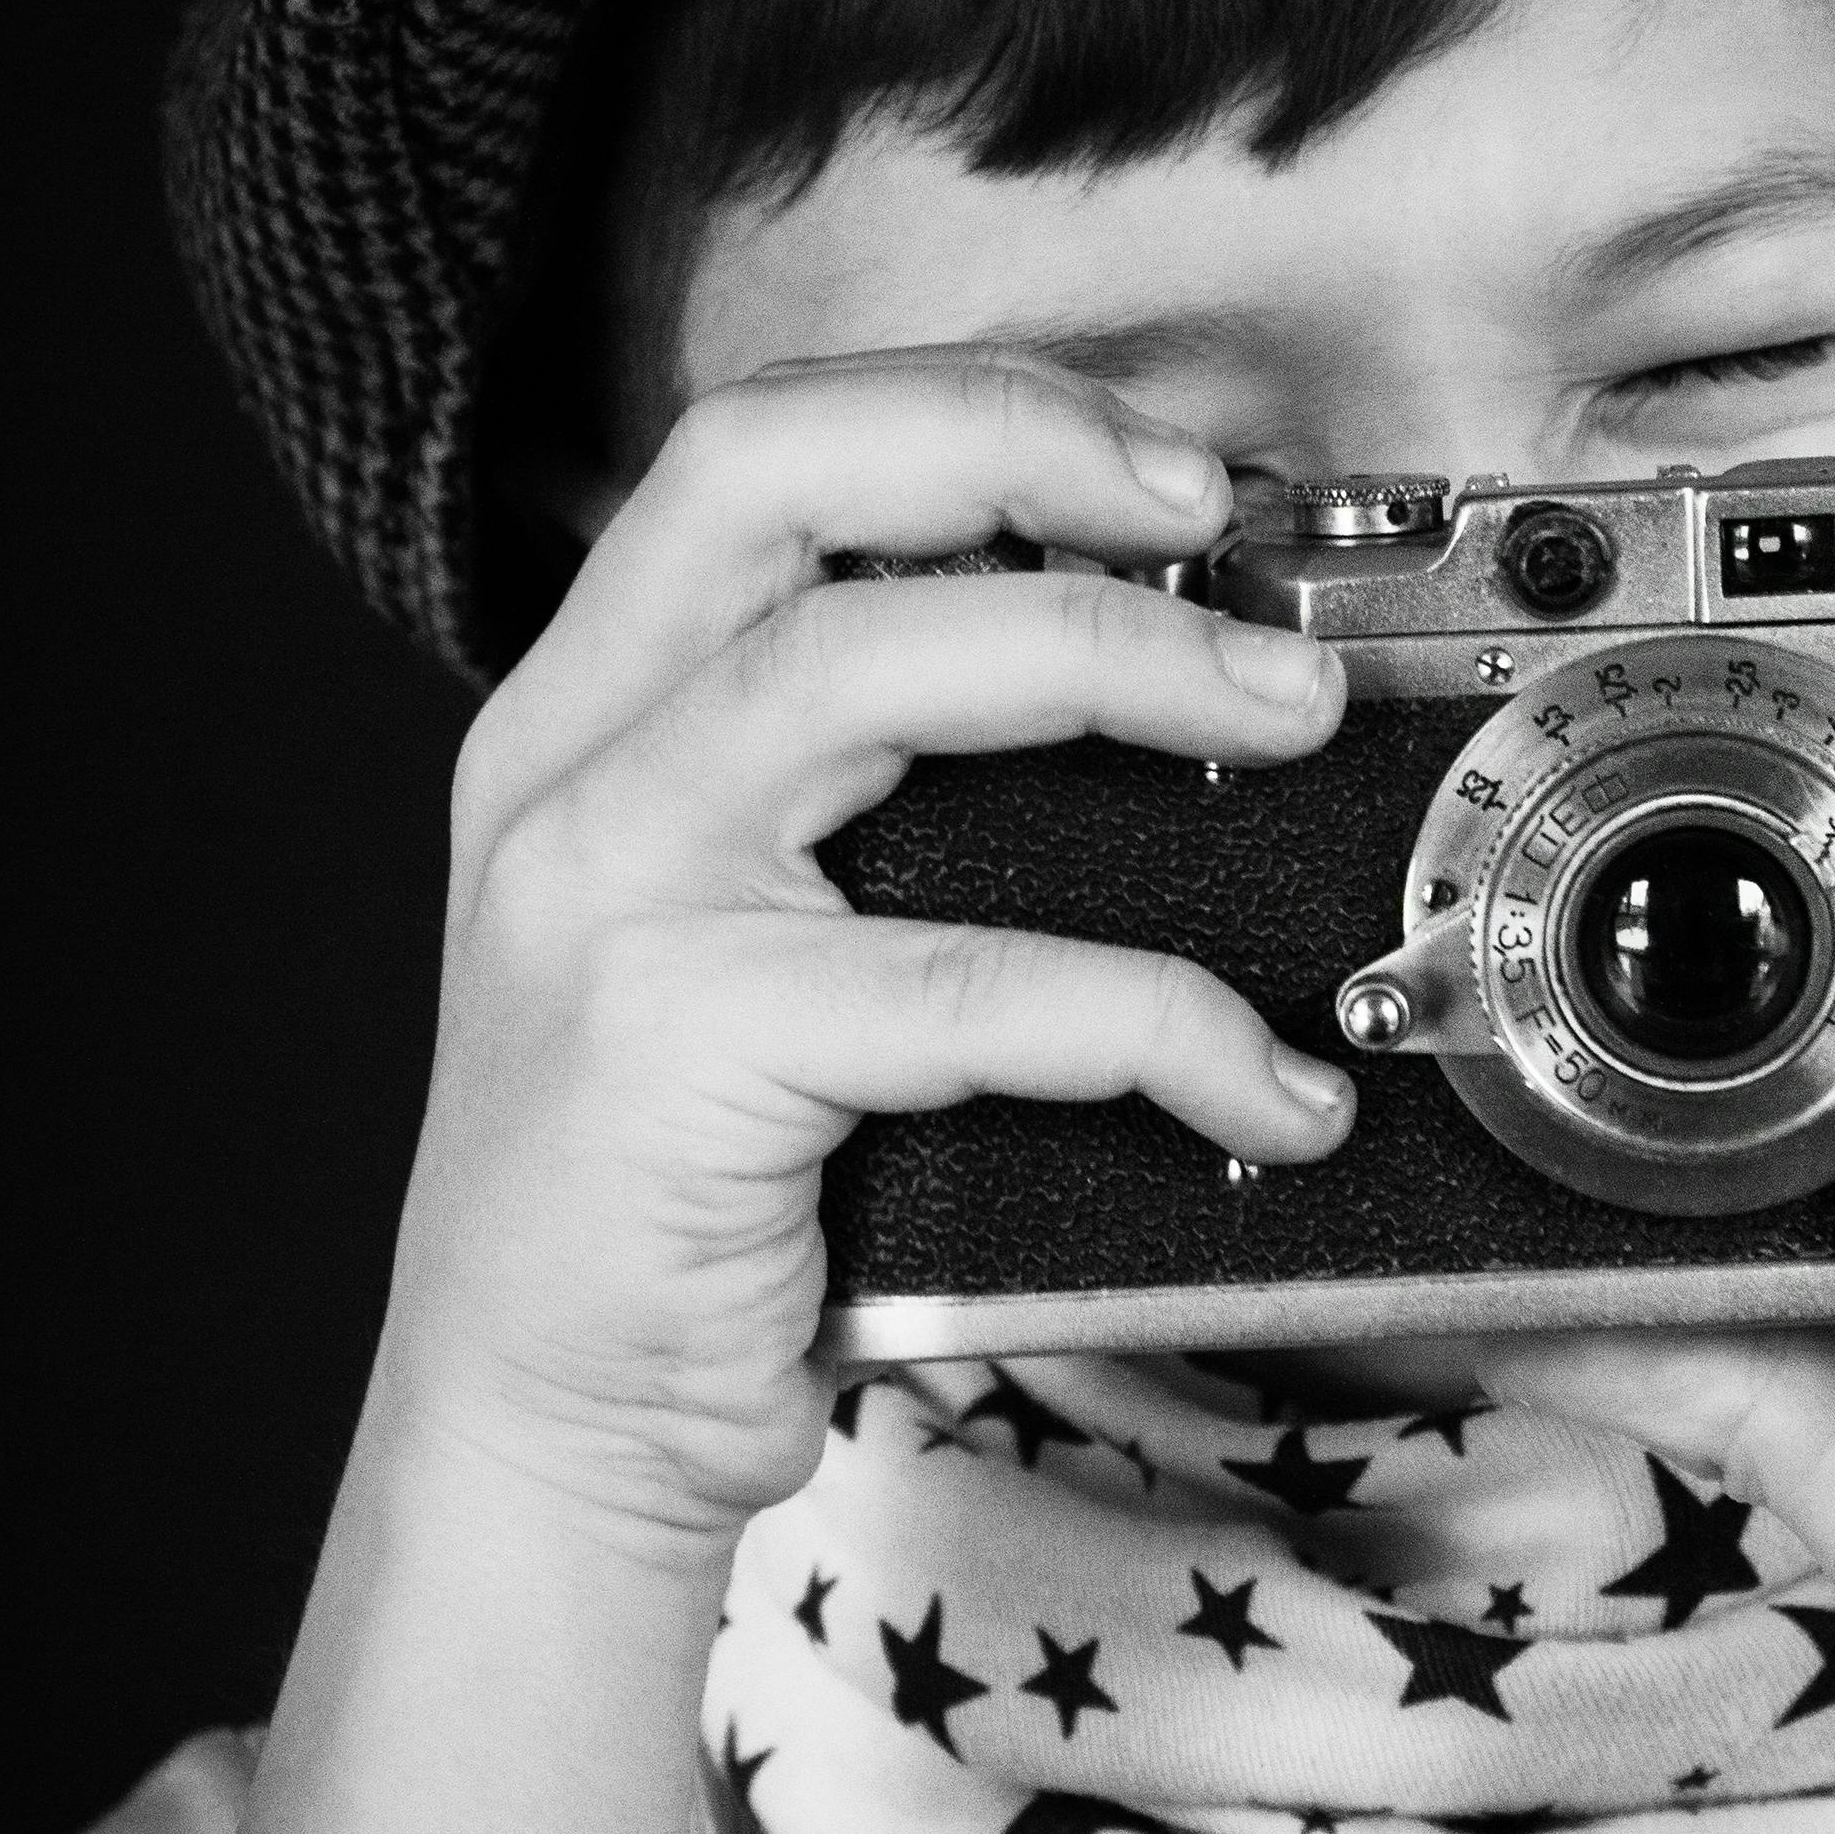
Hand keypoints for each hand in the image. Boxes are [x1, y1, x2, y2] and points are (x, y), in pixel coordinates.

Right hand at [381, 351, 1352, 1545]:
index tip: (1158, 457)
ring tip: (1288, 712)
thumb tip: (1166, 677)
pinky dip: (1155, 1017)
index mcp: (589, 708)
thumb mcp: (749, 932)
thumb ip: (870, 795)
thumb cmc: (691, 1184)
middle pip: (782, 486)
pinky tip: (1264, 1083)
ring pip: (860, 674)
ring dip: (1117, 662)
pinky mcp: (675, 1049)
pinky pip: (966, 982)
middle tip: (1221, 531)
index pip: (756, 443)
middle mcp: (569, 765)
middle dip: (1026, 460)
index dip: (966, 407)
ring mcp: (606, 895)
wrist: (546, 1426)